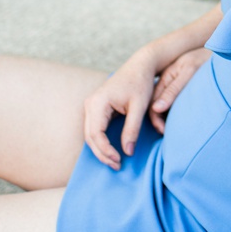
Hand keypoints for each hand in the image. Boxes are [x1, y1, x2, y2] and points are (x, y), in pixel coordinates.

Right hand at [82, 51, 161, 169]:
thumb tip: (127, 152)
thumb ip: (132, 130)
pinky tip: (111, 150)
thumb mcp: (139, 107)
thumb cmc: (140, 83)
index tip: (119, 160)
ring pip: (90, 134)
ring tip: (115, 161)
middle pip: (89, 136)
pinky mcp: (96, 107)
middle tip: (117, 166)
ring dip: (100, 149)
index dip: (106, 150)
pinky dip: (101, 141)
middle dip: (102, 153)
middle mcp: (90, 103)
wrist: (140, 66)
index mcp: (98, 103)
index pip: (96, 134)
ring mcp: (91, 105)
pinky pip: (94, 128)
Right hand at [148, 48, 209, 133]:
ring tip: (172, 130)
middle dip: (159, 120)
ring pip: (165, 104)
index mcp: (165, 77)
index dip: (155, 118)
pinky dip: (174, 111)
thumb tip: (156, 109)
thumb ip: (173, 91)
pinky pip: (175, 102)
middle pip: (156, 104)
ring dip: (166, 117)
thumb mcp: (188, 74)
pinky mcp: (183, 87)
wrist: (220, 53)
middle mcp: (168, 81)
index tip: (163, 131)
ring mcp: (175, 84)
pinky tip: (180, 120)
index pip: (152, 101)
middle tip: (167, 134)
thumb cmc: (204, 61)